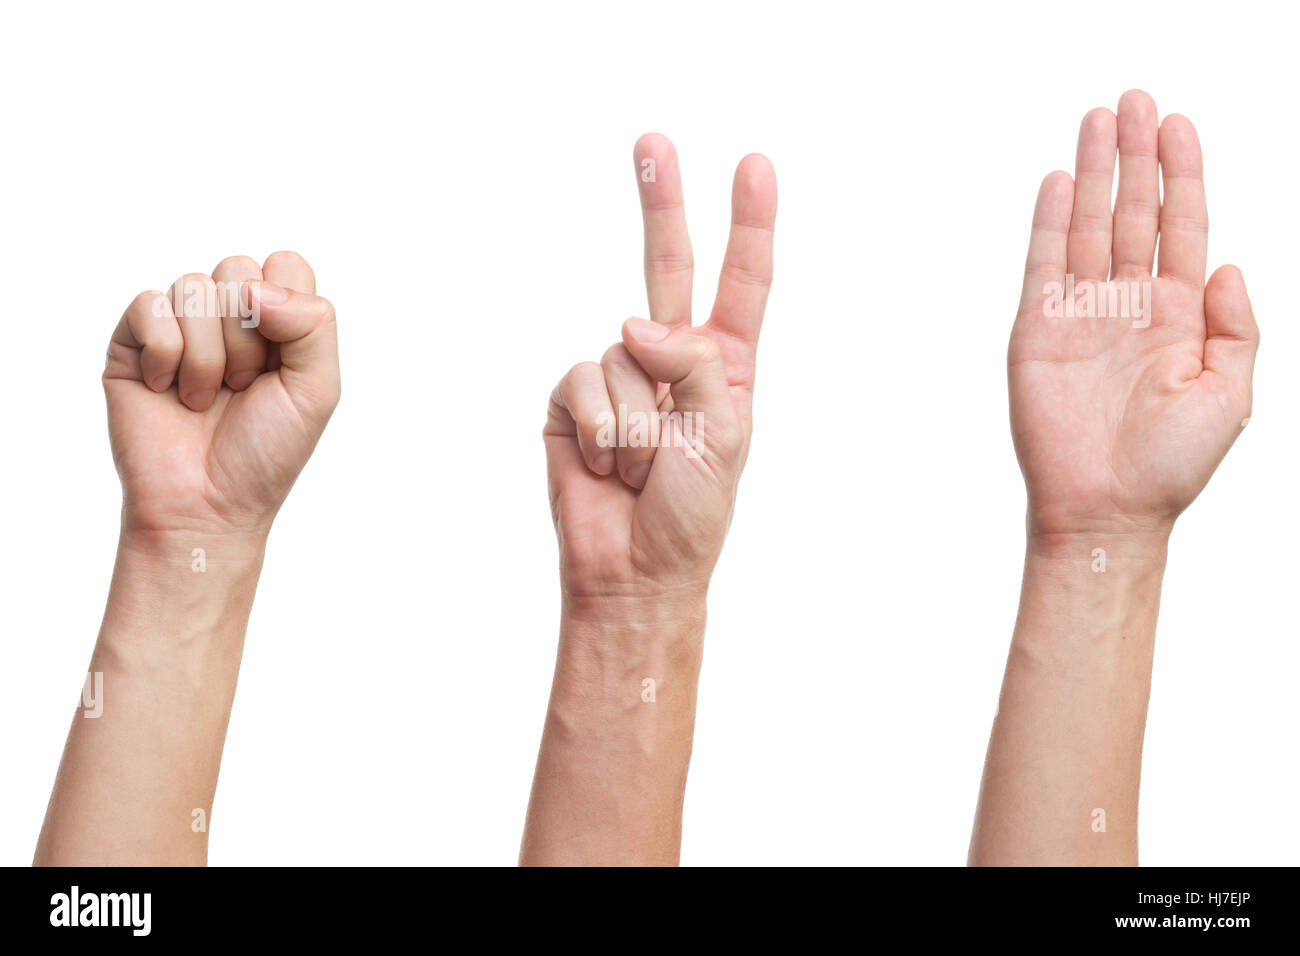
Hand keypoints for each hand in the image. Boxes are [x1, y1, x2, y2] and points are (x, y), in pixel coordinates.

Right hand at [103, 251, 340, 539]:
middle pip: (238, 269)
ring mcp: (179, 326)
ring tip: (206, 397)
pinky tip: (167, 390)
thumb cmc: (265, 453)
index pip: (285, 265)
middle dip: (246, 338)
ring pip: (193, 287)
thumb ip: (313, 326)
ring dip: (207, 356)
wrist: (207, 504)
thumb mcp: (317, 390)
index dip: (285, 310)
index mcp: (277, 321)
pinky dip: (166, 355)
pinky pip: (149, 305)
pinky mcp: (133, 341)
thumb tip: (254, 287)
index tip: (279, 363)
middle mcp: (229, 316)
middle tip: (242, 387)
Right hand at [544, 135, 776, 609]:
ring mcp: (619, 378)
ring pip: (622, 351)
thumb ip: (694, 364)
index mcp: (723, 369)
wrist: (632, 571)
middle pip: (665, 268)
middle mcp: (670, 362)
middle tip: (653, 141)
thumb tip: (634, 323)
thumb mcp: (723, 435)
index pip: (739, 285)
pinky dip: (601, 429)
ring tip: (643, 468)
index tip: (755, 166)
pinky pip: (582, 382)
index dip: (748, 226)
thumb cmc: (691, 515)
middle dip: (661, 206)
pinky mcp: (572, 400)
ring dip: (638, 422)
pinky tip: (607, 466)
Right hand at [1009, 91, 1257, 542]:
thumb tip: (1229, 264)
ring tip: (1098, 120)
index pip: (1181, 227)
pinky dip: (1049, 222)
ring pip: (1088, 227)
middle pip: (1134, 212)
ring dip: (1094, 172)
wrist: (1105, 511)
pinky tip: (1059, 182)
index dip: (1182, 175)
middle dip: (1137, 156)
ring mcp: (1081, 316)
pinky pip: (1044, 265)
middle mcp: (1129, 306)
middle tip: (1135, 100)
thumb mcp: (1231, 396)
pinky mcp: (1037, 333)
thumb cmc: (1169, 467)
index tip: (1178, 124)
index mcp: (1179, 316)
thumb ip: (1237, 327)